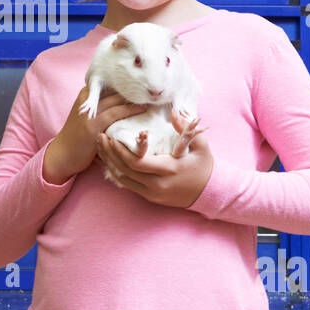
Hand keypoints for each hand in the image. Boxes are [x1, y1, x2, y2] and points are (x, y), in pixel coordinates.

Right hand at [44, 86, 146, 184]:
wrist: (63, 154)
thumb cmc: (78, 136)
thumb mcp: (88, 115)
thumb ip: (102, 106)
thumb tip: (125, 99)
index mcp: (86, 94)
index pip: (110, 82)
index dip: (127, 81)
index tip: (144, 83)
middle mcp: (86, 99)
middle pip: (114, 88)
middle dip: (133, 89)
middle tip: (151, 90)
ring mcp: (89, 112)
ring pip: (117, 99)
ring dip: (135, 99)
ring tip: (151, 99)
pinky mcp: (92, 125)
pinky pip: (115, 114)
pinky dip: (131, 111)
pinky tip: (143, 110)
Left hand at [94, 109, 212, 208]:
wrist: (208, 192)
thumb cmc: (203, 165)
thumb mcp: (201, 145)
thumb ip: (187, 129)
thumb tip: (174, 112)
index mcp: (169, 169)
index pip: (138, 163)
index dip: (121, 151)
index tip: (112, 137)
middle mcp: (158, 184)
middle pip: (126, 170)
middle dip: (110, 154)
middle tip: (100, 137)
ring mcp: (152, 193)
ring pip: (123, 179)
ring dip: (110, 163)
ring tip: (100, 147)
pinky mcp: (149, 197)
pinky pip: (128, 185)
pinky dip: (116, 173)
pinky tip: (109, 161)